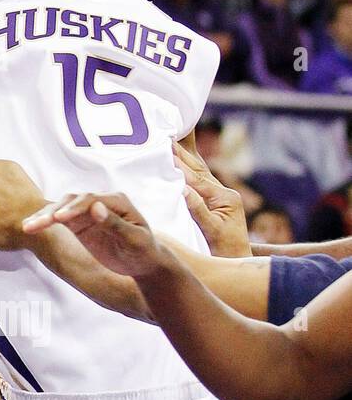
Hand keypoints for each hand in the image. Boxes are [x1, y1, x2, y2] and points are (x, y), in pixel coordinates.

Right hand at [23, 192, 172, 277]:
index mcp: (116, 201)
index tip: (60, 218)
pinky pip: (58, 219)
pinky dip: (44, 222)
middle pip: (72, 201)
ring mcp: (87, 212)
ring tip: (28, 226)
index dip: (74, 208)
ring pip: (61, 207)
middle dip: (53, 211)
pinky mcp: (78, 223)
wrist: (142, 262)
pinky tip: (30, 226)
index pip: (90, 200)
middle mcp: (99, 202)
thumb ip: (116, 224)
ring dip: (44, 216)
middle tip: (37, 224)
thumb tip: (96, 208)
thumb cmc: (143, 250)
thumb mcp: (135, 240)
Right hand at [173, 140, 249, 256]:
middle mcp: (224, 194)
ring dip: (184, 159)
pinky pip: (198, 183)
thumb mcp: (211, 230)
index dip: (179, 165)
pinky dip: (186, 172)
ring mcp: (220, 198)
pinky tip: (178, 165)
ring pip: (199, 174)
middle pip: (199, 171)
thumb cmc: (224, 251)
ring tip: (170, 144)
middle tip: (165, 137)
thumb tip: (182, 188)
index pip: (197, 179)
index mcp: (225, 198)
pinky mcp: (215, 202)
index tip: (163, 150)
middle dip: (182, 154)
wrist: (236, 262)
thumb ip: (198, 209)